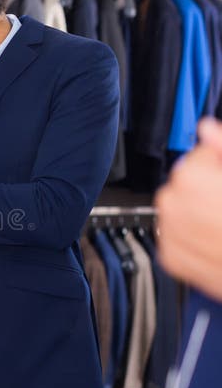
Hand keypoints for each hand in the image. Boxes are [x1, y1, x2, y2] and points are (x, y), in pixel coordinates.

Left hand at [155, 118, 221, 300]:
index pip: (196, 157)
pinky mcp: (170, 259)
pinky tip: (214, 241)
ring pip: (178, 209)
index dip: (218, 164)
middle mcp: (171, 206)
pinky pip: (176, 237)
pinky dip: (192, 238)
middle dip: (204, 188)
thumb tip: (207, 128)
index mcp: (190, 178)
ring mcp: (169, 234)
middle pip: (184, 183)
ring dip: (196, 212)